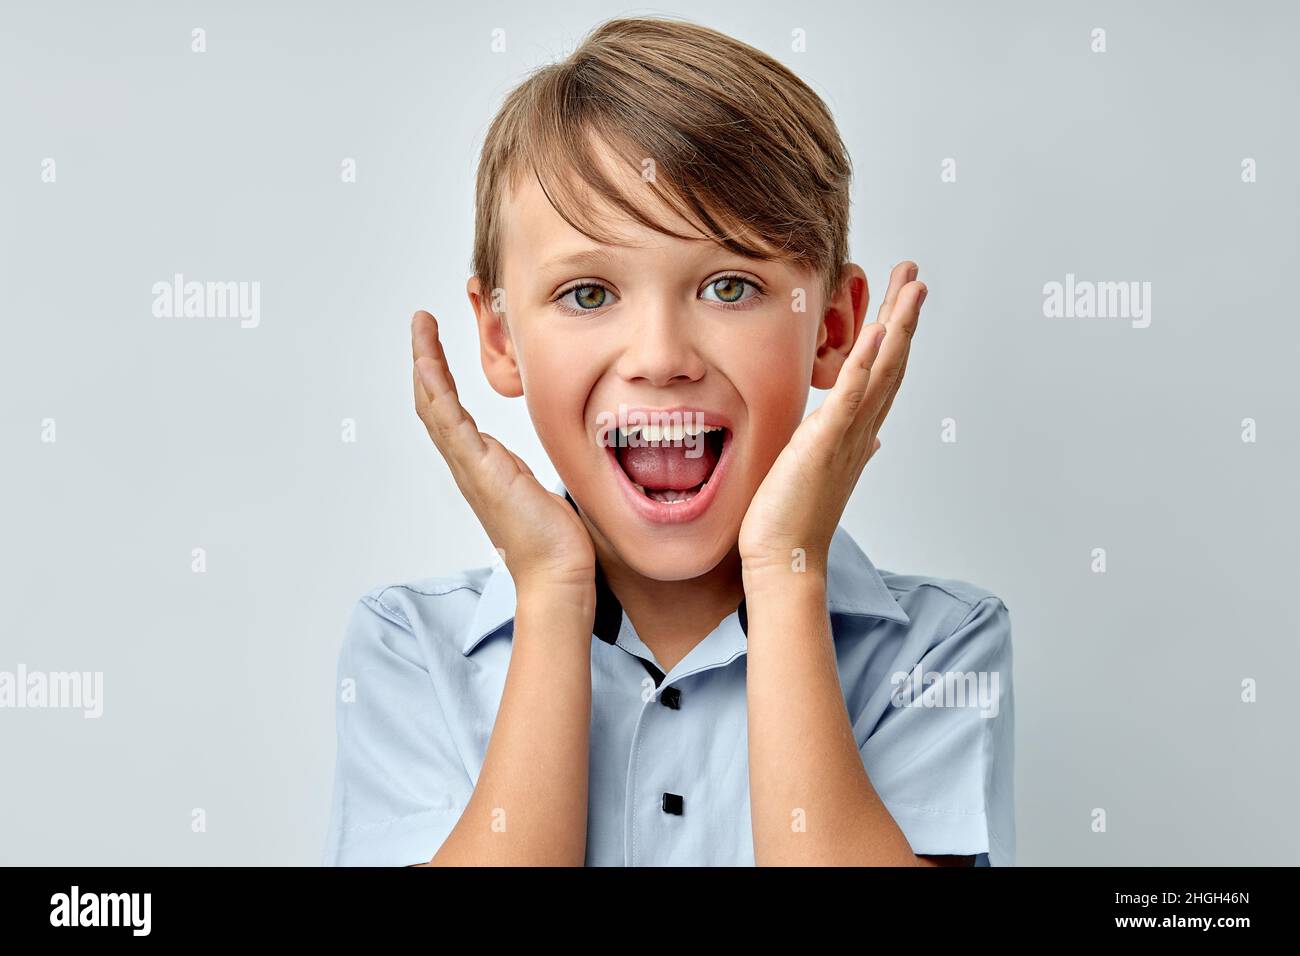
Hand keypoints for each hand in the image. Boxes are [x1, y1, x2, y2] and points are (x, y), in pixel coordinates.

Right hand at [411, 310, 596, 591]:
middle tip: (420, 324)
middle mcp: (470, 464)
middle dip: (425, 360)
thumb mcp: (544, 490)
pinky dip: (436, 388)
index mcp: (484, 466)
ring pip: (434, 406)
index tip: (436, 345)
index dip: (441, 376)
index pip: (451, 412)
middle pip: (433, 403)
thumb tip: (548, 455)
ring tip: (420, 327)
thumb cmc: (557, 542)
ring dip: (424, 363)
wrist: (557, 576)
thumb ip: (533, 470)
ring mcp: (470, 467)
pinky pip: (449, 422)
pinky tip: (427, 362)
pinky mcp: (481, 470)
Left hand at [737, 261, 925, 575]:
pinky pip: (850, 398)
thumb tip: (873, 439)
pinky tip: (877, 332)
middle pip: (892, 362)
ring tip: (910, 286)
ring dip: (897, 326)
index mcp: (856, 432)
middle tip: (914, 274)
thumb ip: (847, 446)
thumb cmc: (796, 519)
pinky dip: (866, 364)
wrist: (785, 558)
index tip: (903, 296)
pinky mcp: (823, 445)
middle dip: (904, 315)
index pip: (883, 372)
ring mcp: (846, 436)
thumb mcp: (821, 470)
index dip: (896, 332)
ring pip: (882, 372)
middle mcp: (860, 430)